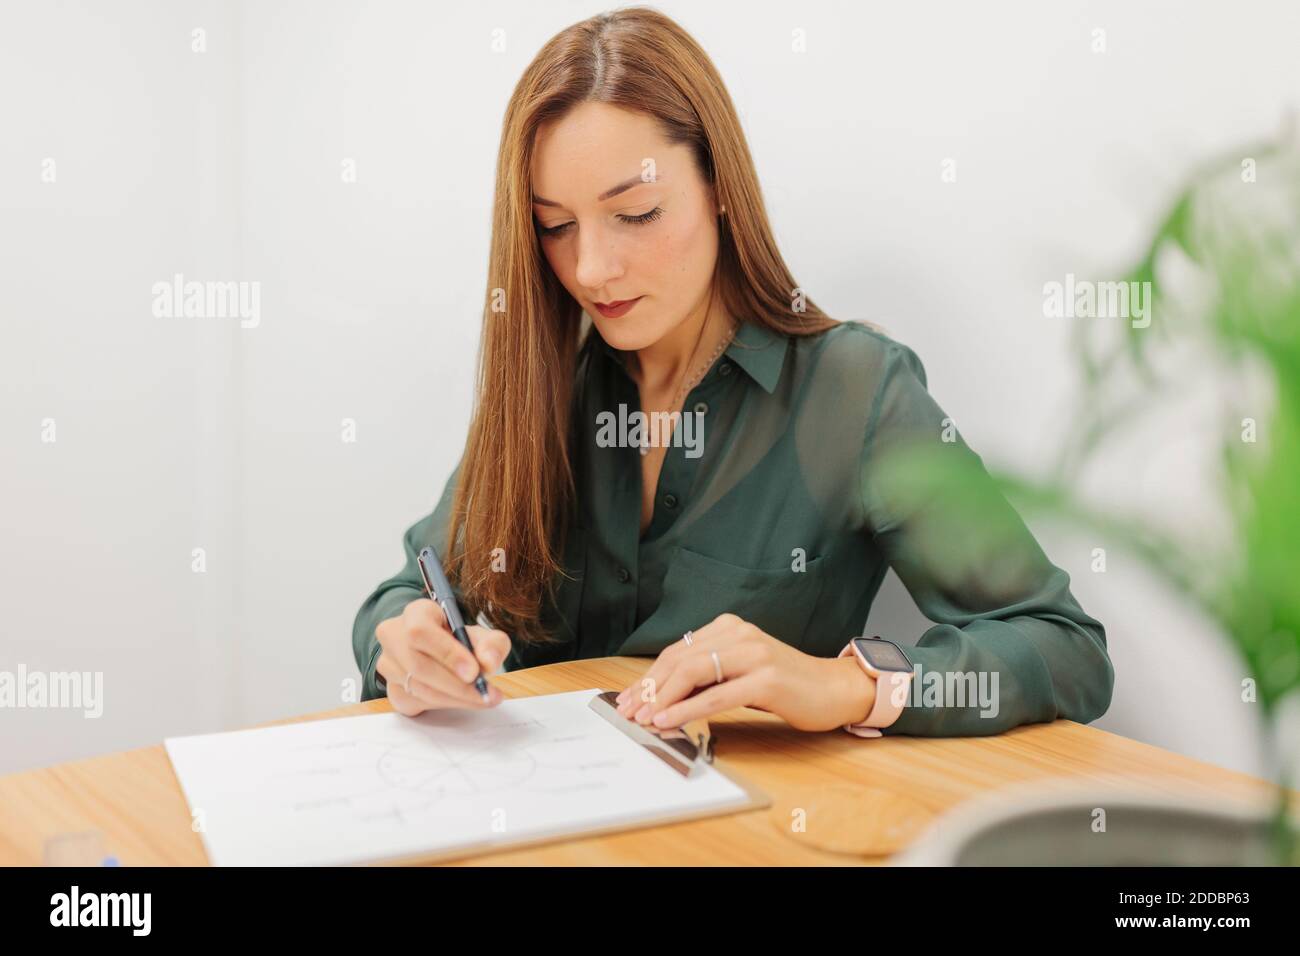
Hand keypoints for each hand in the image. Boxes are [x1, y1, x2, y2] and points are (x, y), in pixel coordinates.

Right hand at [374, 598, 509, 716]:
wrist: (444, 654)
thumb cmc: (460, 640)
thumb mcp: (483, 635)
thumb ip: (493, 644)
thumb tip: (488, 662)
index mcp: (415, 613)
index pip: (420, 631)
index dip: (447, 653)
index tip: (474, 671)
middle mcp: (393, 636)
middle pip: (418, 665)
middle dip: (456, 685)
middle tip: (485, 693)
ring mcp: (389, 665)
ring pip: (418, 688)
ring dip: (454, 698)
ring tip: (482, 699)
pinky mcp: (392, 689)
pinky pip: (416, 703)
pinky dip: (444, 705)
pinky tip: (464, 701)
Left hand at [612, 613, 876, 731]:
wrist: (835, 689)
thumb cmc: (786, 684)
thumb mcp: (742, 672)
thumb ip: (709, 675)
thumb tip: (663, 695)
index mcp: (730, 627)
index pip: (678, 650)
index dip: (649, 676)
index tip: (629, 697)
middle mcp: (740, 633)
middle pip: (679, 659)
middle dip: (648, 687)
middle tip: (628, 710)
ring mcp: (754, 654)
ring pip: (693, 672)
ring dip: (661, 698)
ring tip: (643, 718)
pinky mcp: (766, 679)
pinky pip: (715, 696)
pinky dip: (686, 709)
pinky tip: (669, 720)